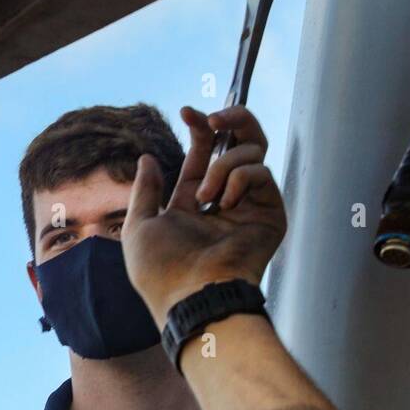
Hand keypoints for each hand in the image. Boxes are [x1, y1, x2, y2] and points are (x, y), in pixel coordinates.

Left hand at [122, 105, 286, 325]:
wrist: (191, 296)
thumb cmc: (161, 271)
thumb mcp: (139, 226)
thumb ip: (145, 190)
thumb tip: (147, 159)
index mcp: (194, 206)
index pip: (204, 156)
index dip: (200, 131)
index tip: (189, 113)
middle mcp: (224, 204)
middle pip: (238, 145)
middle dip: (229, 123)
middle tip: (215, 119)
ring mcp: (249, 209)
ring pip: (251, 154)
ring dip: (223, 165)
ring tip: (207, 196)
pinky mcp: (270, 216)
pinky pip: (262, 174)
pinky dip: (240, 178)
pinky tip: (226, 202)